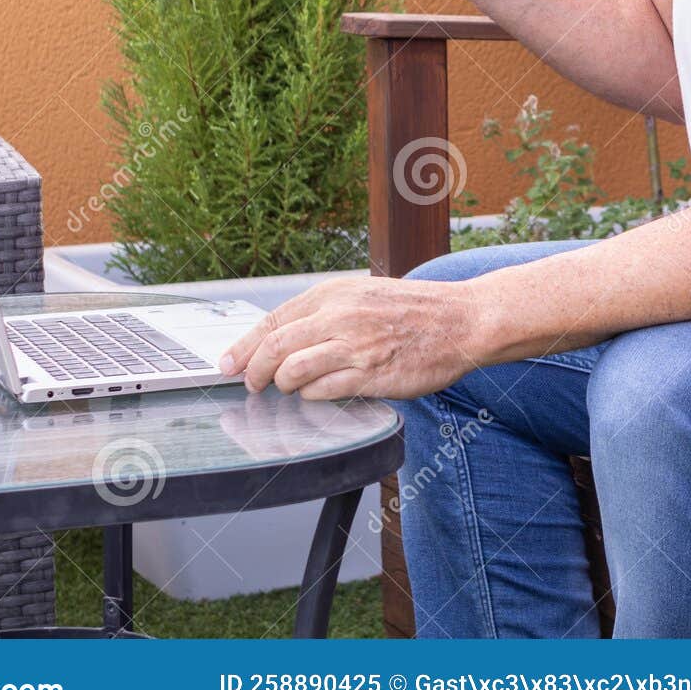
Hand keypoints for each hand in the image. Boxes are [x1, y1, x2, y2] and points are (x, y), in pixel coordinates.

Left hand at [219, 274, 487, 400]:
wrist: (462, 321)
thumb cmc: (416, 311)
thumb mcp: (365, 295)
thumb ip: (327, 312)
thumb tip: (284, 338)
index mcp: (335, 293)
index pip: (274, 321)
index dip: (244, 346)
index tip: (228, 363)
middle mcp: (340, 316)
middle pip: (274, 347)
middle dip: (253, 370)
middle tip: (249, 383)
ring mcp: (354, 346)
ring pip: (293, 371)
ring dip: (284, 386)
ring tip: (289, 389)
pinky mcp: (370, 375)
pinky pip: (323, 391)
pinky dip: (312, 396)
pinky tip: (319, 394)